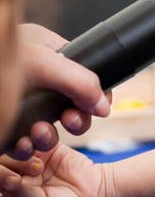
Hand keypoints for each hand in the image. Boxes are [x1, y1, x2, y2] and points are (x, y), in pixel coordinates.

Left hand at [0, 142, 105, 196]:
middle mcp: (19, 175)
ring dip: (22, 151)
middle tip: (23, 176)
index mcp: (11, 194)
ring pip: (16, 144)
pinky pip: (39, 134)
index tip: (14, 183)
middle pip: (2, 160)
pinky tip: (47, 148)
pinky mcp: (50, 146)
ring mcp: (34, 159)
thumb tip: (6, 178)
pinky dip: (41, 136)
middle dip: (7, 165)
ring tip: (39, 166)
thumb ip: (18, 190)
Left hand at [8, 24, 109, 157]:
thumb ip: (80, 81)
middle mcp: (31, 75)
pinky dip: (27, 146)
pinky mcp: (4, 125)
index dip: (94, 91)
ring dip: (48, 135)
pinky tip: (22, 145)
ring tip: (39, 136)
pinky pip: (25, 140)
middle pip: (69, 100)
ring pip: (47, 123)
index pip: (82, 69)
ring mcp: (17, 102)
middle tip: (72, 124)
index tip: (101, 109)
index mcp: (42, 50)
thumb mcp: (42, 66)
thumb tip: (103, 105)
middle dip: (73, 117)